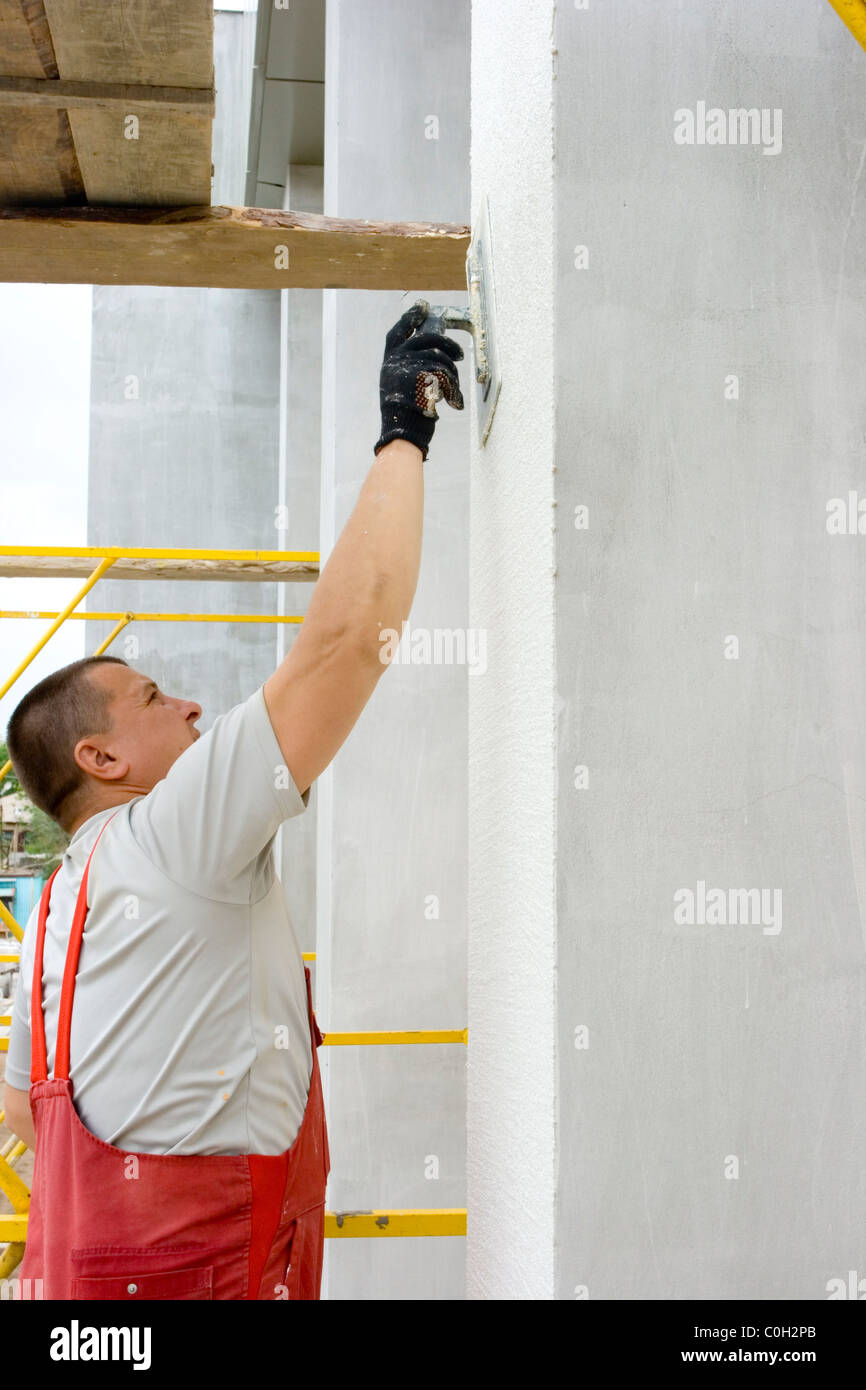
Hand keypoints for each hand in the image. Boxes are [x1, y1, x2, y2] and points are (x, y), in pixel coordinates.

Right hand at [373, 303, 464, 461]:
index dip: (411, 317)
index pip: (398, 332)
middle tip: (460, 353)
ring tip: (454, 392)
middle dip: (448, 344)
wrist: (403, 434)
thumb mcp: (401, 387)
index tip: (423, 307)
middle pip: (426, 338)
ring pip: (440, 358)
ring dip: (453, 375)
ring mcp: (407, 367)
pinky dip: (454, 389)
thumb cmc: (406, 416)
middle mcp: (395, 361)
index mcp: (389, 362)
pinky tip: (454, 402)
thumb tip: (435, 352)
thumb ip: (410, 368)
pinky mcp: (420, 376)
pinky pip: (446, 373)